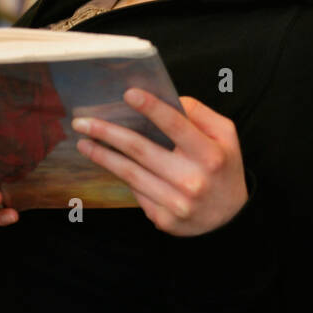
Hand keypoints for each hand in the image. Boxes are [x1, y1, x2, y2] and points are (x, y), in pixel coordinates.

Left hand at [73, 89, 247, 235]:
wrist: (229, 217)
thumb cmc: (224, 167)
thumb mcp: (226, 136)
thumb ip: (200, 113)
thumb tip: (167, 100)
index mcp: (210, 155)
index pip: (176, 126)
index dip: (152, 108)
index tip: (128, 93)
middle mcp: (192, 180)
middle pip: (142, 150)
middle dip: (108, 133)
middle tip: (83, 121)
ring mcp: (176, 203)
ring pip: (130, 173)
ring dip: (103, 155)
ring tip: (83, 141)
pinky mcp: (162, 219)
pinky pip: (135, 191)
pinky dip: (120, 174)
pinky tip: (107, 161)